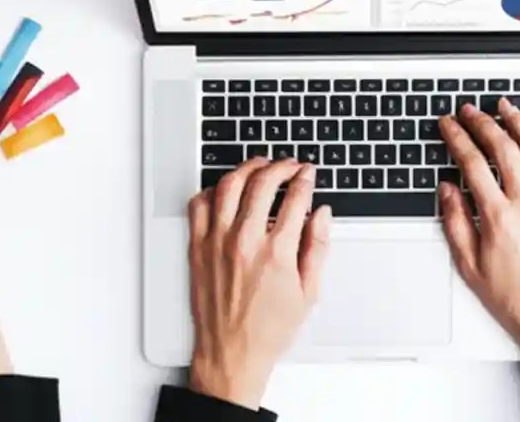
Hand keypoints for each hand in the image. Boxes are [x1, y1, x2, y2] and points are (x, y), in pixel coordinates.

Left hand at [187, 158, 331, 409]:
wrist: (231, 354)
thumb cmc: (267, 330)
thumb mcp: (308, 293)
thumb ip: (318, 248)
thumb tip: (322, 216)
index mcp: (277, 252)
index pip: (295, 198)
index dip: (305, 178)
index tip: (308, 173)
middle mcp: (245, 241)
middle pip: (263, 182)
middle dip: (281, 166)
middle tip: (289, 165)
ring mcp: (217, 242)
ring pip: (229, 185)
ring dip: (248, 168)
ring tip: (260, 166)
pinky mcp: (197, 247)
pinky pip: (199, 205)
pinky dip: (212, 190)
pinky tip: (225, 190)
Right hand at [438, 100, 519, 370]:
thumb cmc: (514, 299)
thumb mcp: (469, 266)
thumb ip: (455, 223)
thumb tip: (447, 189)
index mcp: (498, 218)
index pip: (473, 164)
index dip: (457, 138)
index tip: (448, 125)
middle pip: (504, 148)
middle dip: (483, 122)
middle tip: (470, 111)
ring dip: (519, 122)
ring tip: (505, 108)